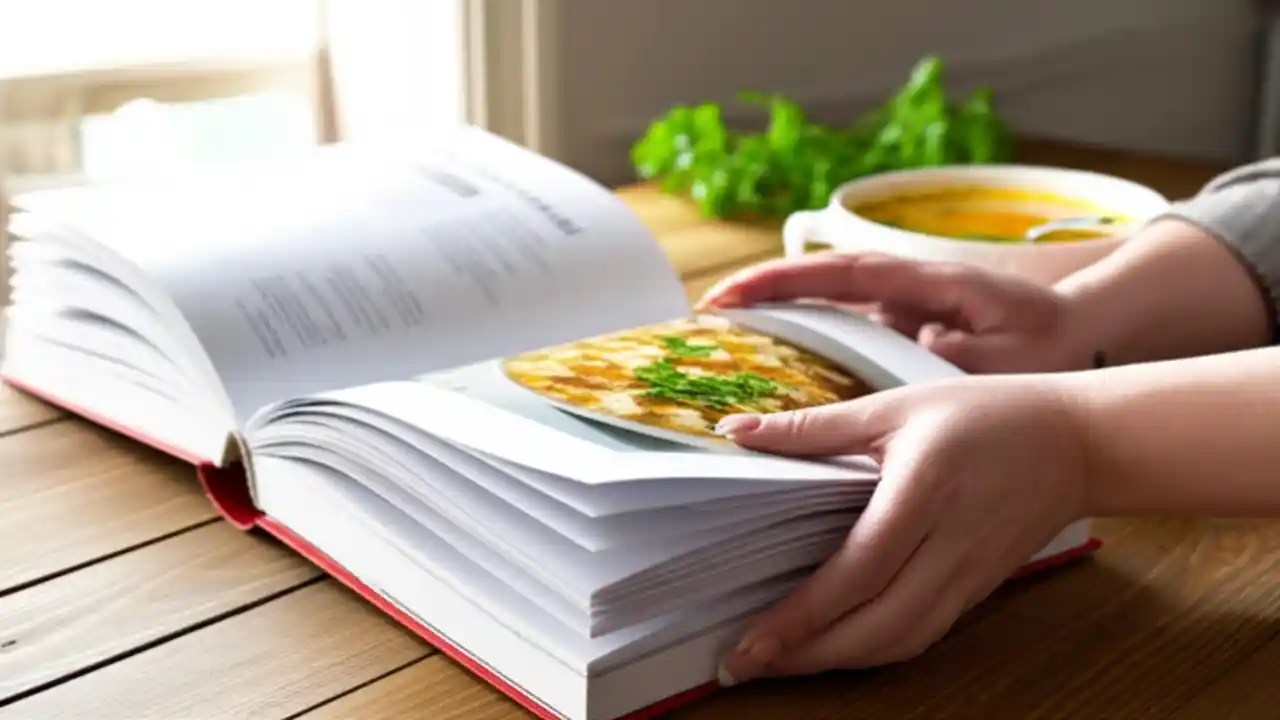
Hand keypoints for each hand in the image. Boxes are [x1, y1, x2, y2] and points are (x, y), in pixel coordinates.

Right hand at [698, 252, 1089, 372]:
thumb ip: (963, 352)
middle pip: (820, 279)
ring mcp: (900, 308)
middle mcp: (904, 288)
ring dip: (779, 311)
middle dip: (765, 289)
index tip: (735, 293)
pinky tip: (775, 361)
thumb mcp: (1009, 355)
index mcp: (924, 282)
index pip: (840, 272)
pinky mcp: (901, 330)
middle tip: (709, 309)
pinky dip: (807, 337)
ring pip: (827, 302)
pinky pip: (844, 329)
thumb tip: (921, 343)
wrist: (1079, 336)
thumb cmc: (1044, 343)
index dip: (784, 279)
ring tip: (725, 330)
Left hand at [713, 375, 1088, 683]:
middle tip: (749, 664)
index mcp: (923, 493)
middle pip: (878, 624)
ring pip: (903, 640)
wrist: (1078, 441)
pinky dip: (878, 651)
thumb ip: (812, 427)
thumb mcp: (895, 406)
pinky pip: (925, 634)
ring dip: (840, 661)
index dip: (803, 614)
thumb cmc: (985, 414)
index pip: (858, 571)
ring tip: (783, 664)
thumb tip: (737, 429)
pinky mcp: (979, 589)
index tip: (753, 640)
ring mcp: (969, 574)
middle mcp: (949, 545)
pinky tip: (838, 649)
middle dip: (809, 654)